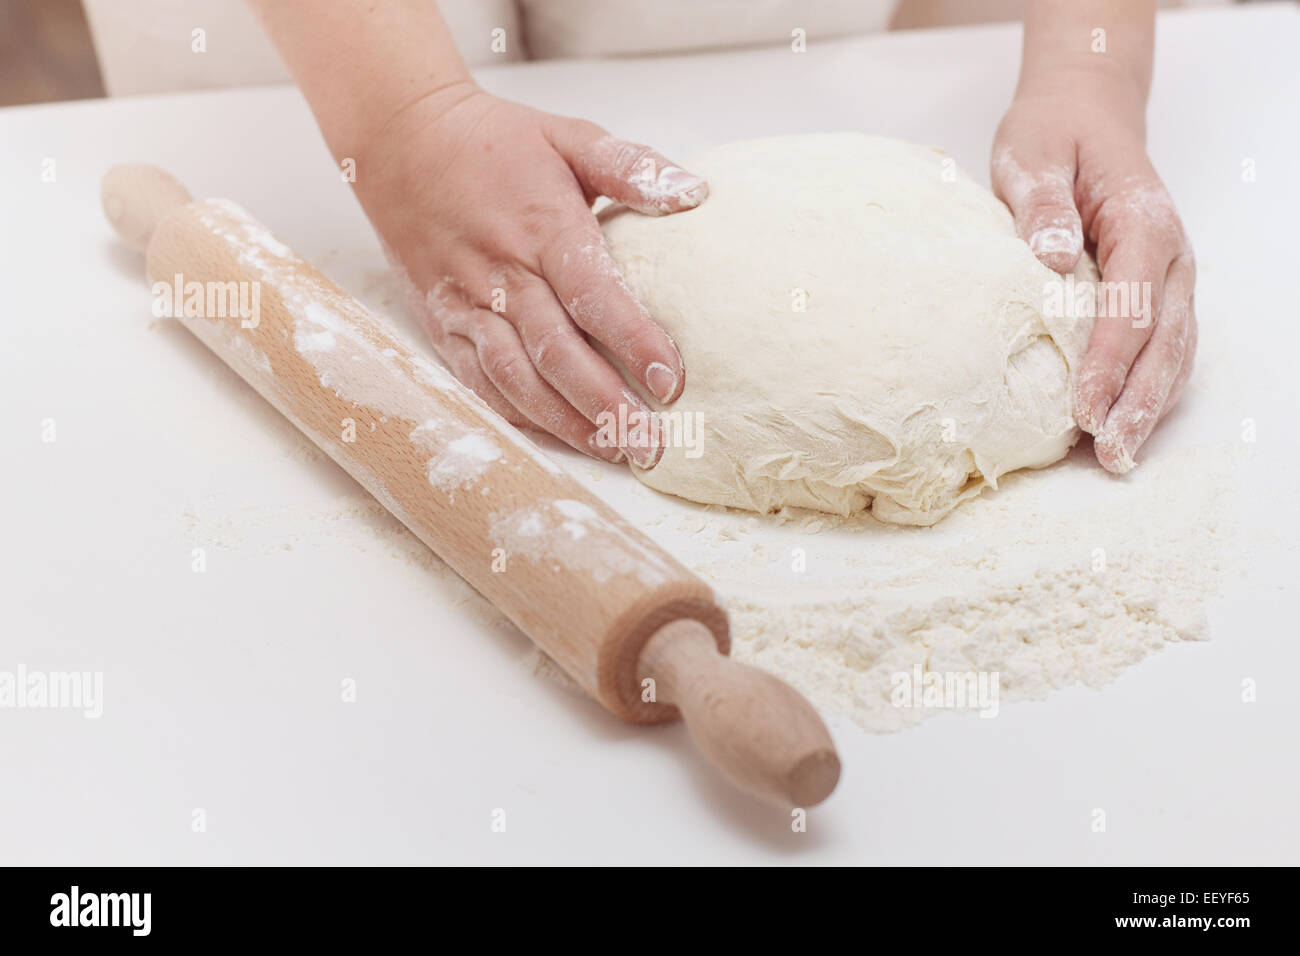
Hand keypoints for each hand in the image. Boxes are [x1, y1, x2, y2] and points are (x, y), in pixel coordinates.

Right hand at [352, 83, 708, 465]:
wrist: (401, 140)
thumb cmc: (496, 143)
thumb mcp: (571, 136)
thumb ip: (633, 167)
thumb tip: (696, 192)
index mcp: (544, 228)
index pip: (595, 295)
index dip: (634, 341)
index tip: (671, 382)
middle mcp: (503, 273)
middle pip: (557, 353)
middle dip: (606, 405)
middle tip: (650, 443)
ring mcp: (467, 304)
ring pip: (516, 379)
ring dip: (565, 423)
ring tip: (612, 450)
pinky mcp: (442, 324)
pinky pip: (479, 381)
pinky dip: (517, 415)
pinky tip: (555, 436)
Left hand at [991, 68, 1195, 472]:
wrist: (1083, 114)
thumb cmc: (1054, 135)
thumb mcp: (1033, 155)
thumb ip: (1041, 205)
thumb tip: (1050, 257)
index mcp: (1143, 224)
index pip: (1132, 305)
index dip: (1108, 361)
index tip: (1083, 407)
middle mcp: (1169, 257)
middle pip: (1164, 342)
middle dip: (1138, 402)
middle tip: (1108, 455)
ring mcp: (1169, 279)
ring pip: (1171, 353)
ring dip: (1147, 407)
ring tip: (1117, 457)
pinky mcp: (1155, 293)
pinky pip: (1160, 349)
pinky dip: (1145, 390)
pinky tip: (1119, 425)